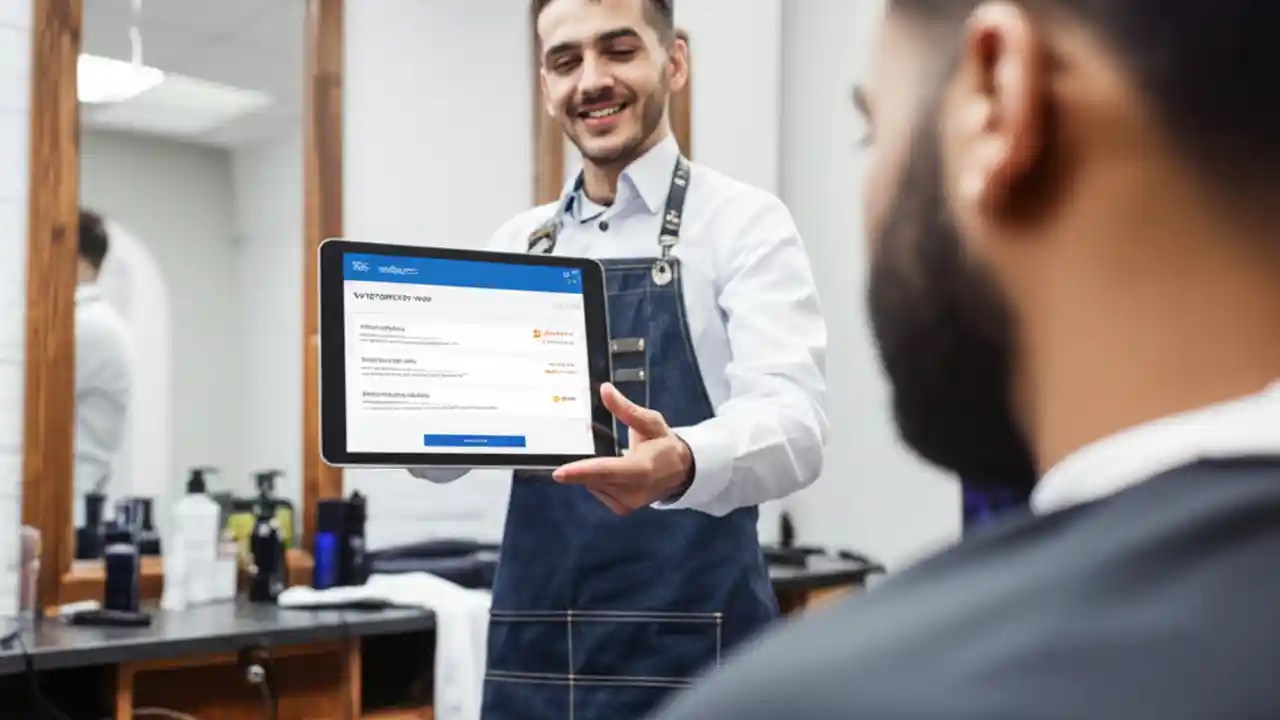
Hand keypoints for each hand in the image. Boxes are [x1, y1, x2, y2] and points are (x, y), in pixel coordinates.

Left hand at [553, 383, 693, 514]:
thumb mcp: (650, 422)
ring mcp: (629, 503)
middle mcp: (634, 490)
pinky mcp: (623, 508)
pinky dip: (599, 481)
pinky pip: (598, 491)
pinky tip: (614, 473)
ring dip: (594, 472)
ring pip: (594, 485)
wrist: (681, 471)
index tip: (559, 473)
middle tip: (585, 454)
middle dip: (583, 466)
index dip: (581, 472)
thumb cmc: (663, 443)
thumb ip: (626, 409)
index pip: (606, 471)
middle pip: (595, 478)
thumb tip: (605, 390)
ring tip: (616, 460)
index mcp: (641, 469)